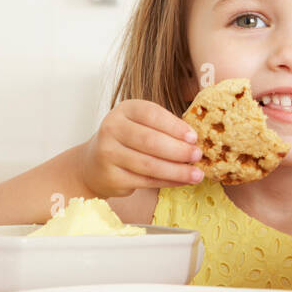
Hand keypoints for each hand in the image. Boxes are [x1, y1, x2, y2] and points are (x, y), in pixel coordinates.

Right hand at [77, 100, 203, 198]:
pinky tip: (182, 182)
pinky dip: (168, 182)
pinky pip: (145, 181)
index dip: (175, 126)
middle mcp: (112, 128)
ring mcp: (108, 153)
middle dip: (179, 150)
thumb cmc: (128, 140)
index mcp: (125, 110)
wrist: (94, 163)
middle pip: (151, 141)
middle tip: (198, 156)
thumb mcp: (142, 124)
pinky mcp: (111, 177)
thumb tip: (196, 142)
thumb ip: (164, 127)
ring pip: (149, 164)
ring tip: (197, 174)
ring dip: (177, 171)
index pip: (152, 114)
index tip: (194, 137)